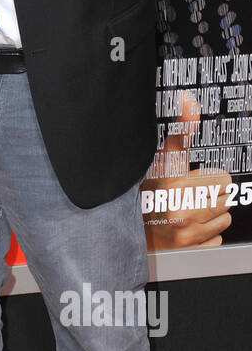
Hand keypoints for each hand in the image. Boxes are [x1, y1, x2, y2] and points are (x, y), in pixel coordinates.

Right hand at [141, 90, 231, 249]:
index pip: (223, 179)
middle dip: (210, 195)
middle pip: (226, 199)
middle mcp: (183, 213)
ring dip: (210, 215)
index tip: (194, 179)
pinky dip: (205, 235)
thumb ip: (180, 131)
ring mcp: (187, 235)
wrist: (124, 229)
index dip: (209, 177)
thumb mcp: (161, 159)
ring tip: (188, 210)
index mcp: (177, 187)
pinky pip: (215, 240)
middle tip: (189, 194)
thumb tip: (188, 100)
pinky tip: (187, 228)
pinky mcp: (191, 251)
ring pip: (224, 219)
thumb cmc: (143, 193)